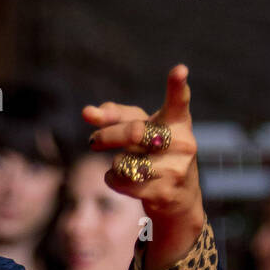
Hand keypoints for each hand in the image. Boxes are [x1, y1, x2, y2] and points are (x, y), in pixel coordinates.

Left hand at [83, 64, 204, 269]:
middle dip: (107, 136)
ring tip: (121, 165)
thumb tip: (87, 112)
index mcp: (178, 121)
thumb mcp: (142, 130)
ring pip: (125, 162)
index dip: (177, 86)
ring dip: (114, 163)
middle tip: (93, 141)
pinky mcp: (164, 193)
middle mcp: (183, 142)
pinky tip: (119, 179)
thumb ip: (116, 116)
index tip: (179, 70)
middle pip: (134, 133)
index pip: (179, 101)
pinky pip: (123, 182)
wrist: (179, 199)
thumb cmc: (155, 154)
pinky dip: (112, 179)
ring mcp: (176, 169)